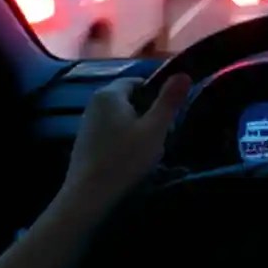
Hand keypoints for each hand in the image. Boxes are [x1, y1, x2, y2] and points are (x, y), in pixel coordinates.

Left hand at [62, 74, 191, 199]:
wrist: (89, 194)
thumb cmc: (125, 158)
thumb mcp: (154, 129)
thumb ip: (169, 100)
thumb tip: (183, 73)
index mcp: (110, 94)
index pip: (138, 82)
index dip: (156, 96)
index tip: (168, 116)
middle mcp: (94, 103)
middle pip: (129, 100)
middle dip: (147, 114)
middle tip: (161, 136)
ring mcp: (86, 123)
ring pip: (120, 118)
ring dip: (136, 130)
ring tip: (147, 151)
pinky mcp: (84, 143)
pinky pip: (109, 133)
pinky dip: (122, 141)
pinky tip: (129, 160)